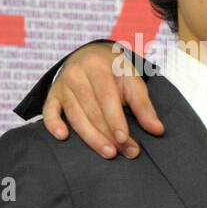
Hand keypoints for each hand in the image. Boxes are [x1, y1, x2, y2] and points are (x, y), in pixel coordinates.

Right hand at [42, 42, 163, 157]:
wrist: (91, 55)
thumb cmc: (115, 71)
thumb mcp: (133, 81)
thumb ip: (144, 106)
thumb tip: (157, 130)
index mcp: (98, 67)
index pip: (107, 98)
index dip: (116, 121)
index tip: (125, 140)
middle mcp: (77, 74)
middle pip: (92, 110)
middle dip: (108, 134)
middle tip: (125, 152)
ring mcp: (62, 85)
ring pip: (75, 115)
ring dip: (91, 137)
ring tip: (108, 153)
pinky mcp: (53, 94)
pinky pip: (49, 111)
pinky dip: (53, 124)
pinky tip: (63, 137)